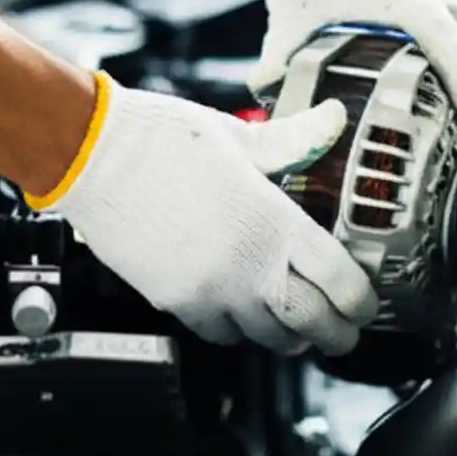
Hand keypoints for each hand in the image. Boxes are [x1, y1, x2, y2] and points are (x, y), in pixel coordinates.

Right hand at [39, 73, 377, 354]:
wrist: (89, 154)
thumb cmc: (161, 138)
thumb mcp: (238, 135)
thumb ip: (294, 140)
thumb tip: (334, 119)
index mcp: (272, 221)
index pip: (339, 280)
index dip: (361, 300)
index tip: (366, 304)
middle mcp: (246, 265)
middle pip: (312, 321)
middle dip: (337, 333)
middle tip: (346, 333)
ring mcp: (209, 289)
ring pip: (267, 337)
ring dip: (289, 336)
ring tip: (300, 330)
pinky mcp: (175, 301)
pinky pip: (221, 335)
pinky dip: (242, 333)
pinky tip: (247, 318)